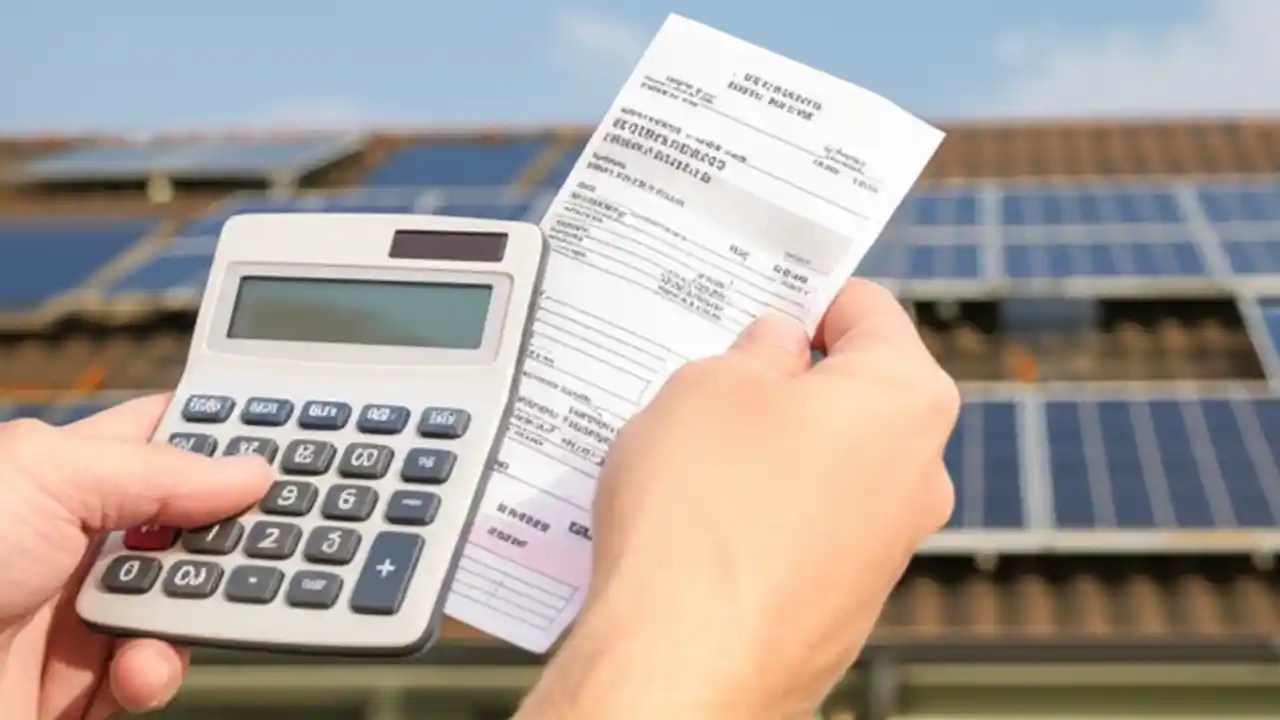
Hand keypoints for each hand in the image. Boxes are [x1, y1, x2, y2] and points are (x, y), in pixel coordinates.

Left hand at [0, 395, 271, 718]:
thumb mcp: (48, 477)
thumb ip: (158, 470)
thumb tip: (247, 470)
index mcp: (63, 474)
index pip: (164, 437)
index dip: (223, 433)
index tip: (287, 434)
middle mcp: (76, 542)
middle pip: (191, 522)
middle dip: (231, 528)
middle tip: (274, 527)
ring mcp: (82, 616)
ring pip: (186, 600)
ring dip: (199, 607)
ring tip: (193, 606)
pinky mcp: (85, 686)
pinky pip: (155, 672)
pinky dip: (156, 672)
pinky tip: (134, 668)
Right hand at [516, 279, 958, 718]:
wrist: (684, 662)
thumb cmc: (702, 517)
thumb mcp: (710, 385)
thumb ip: (756, 349)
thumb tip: (777, 347)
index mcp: (905, 401)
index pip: (870, 311)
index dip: (809, 294)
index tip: (764, 296)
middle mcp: (917, 476)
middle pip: (854, 394)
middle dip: (786, 379)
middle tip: (714, 376)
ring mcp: (886, 549)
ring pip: (827, 466)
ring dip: (770, 451)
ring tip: (691, 455)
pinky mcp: (844, 605)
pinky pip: (805, 531)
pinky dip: (762, 515)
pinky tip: (700, 522)